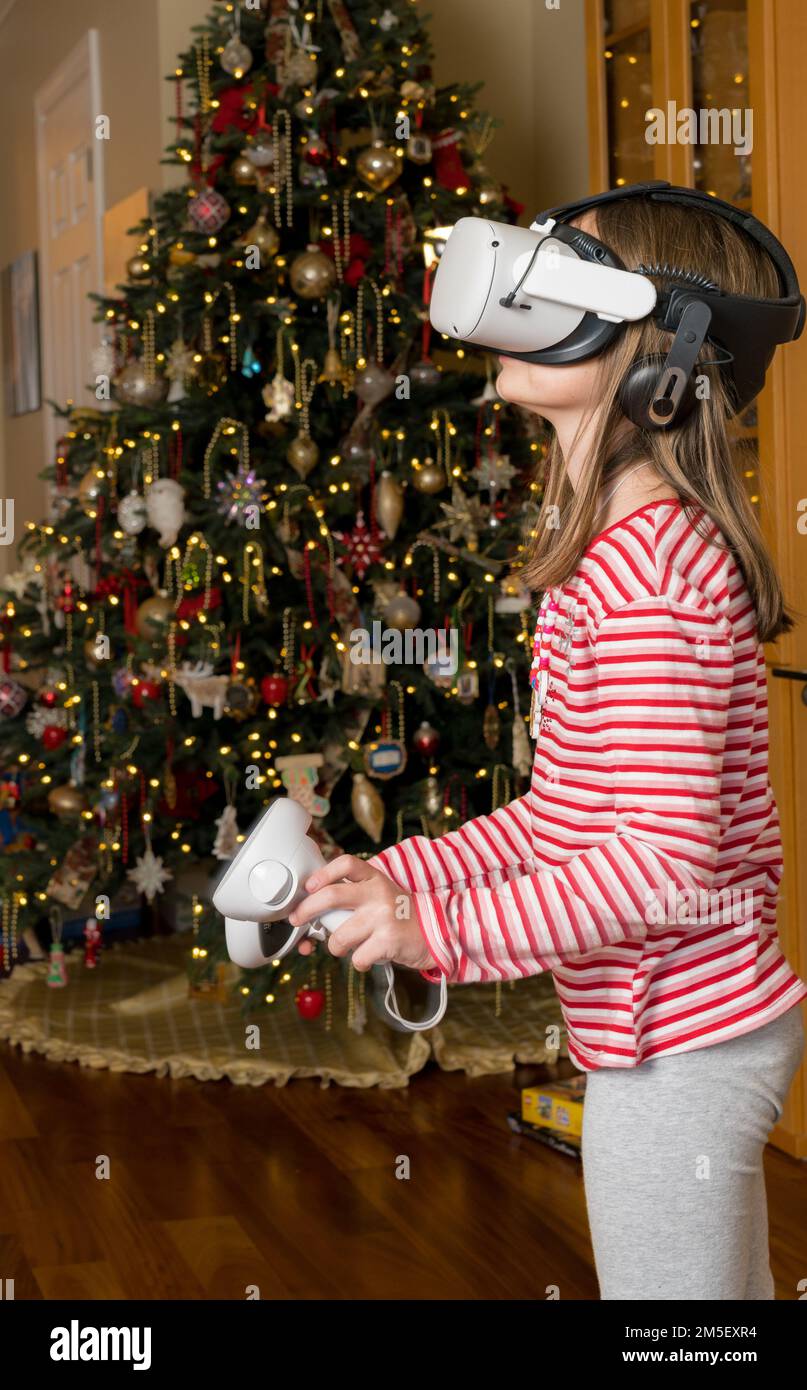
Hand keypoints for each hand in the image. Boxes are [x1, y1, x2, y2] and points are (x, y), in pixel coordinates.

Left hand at [287, 855, 437, 973]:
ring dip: (336, 947)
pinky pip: (357, 958)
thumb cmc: (399, 915)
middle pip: (332, 896)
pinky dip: (358, 963)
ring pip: (339, 936)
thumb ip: (353, 895)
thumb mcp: (379, 894)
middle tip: (298, 919)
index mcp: (375, 878)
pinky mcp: (388, 940)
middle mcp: (378, 893)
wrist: (435, 932)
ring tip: (346, 947)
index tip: (309, 886)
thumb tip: (312, 910)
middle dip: (307, 910)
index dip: (323, 873)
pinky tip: (367, 958)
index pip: (346, 864)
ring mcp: (383, 917)